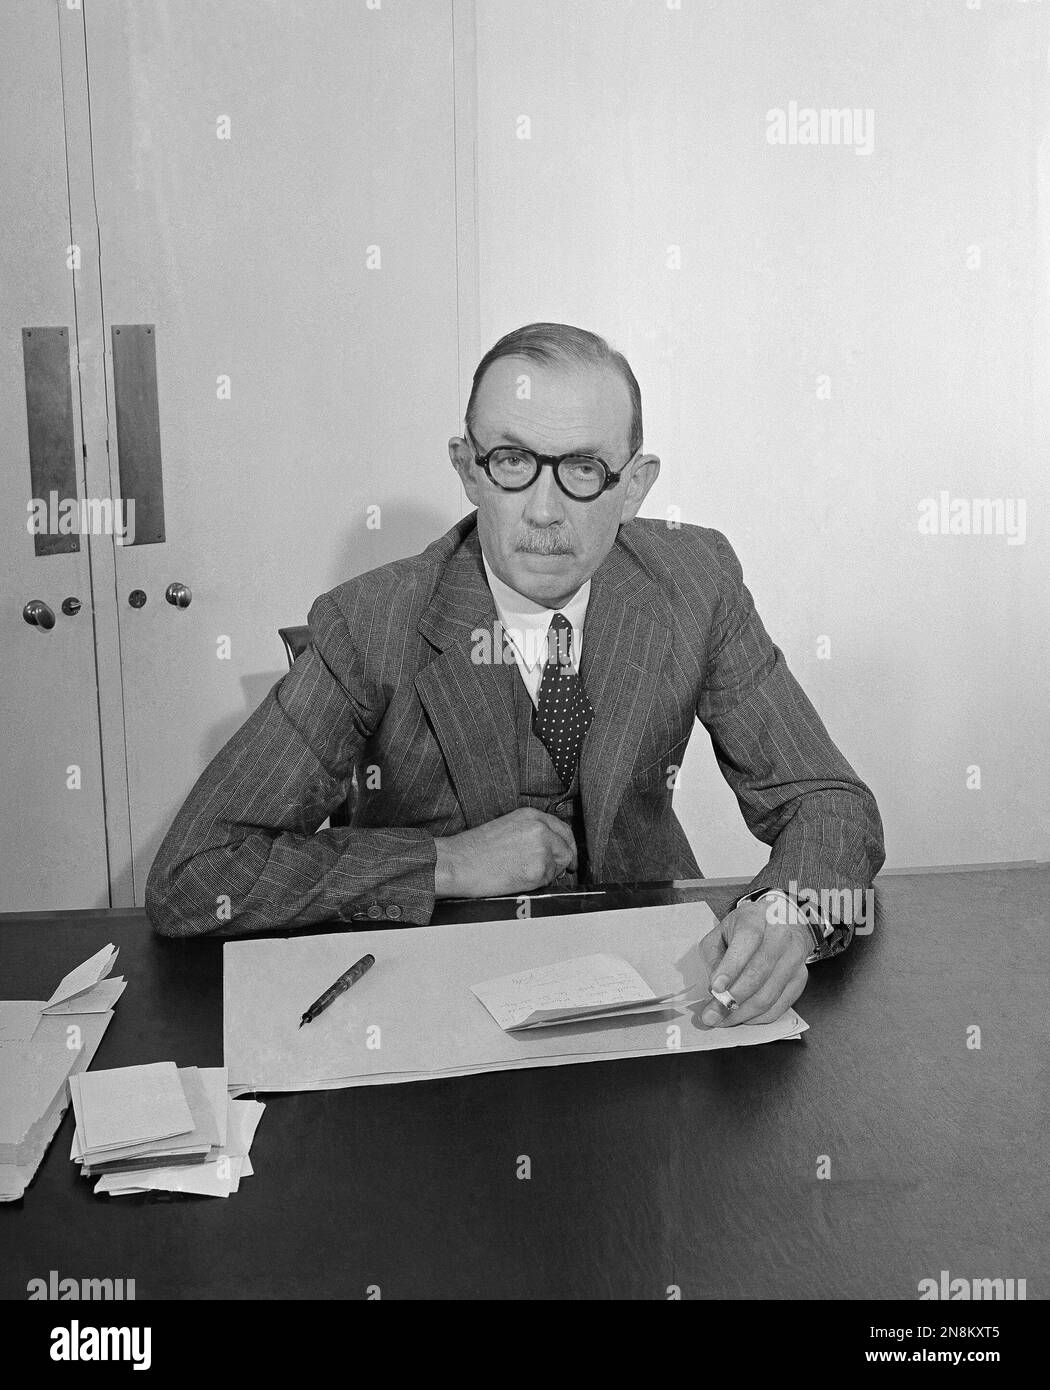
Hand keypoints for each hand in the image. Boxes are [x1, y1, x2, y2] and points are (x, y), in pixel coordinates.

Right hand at [433, 808, 576, 897]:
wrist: (457, 863)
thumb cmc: (474, 849)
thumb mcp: (507, 827)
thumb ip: (531, 832)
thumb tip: (551, 848)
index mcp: (531, 815)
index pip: (563, 829)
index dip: (567, 845)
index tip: (568, 856)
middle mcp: (540, 829)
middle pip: (566, 849)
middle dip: (562, 863)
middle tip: (552, 872)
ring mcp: (541, 849)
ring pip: (558, 867)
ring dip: (546, 874)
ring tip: (521, 873)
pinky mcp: (537, 870)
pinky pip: (547, 881)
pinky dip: (537, 884)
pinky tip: (518, 879)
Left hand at [697, 895, 809, 1026]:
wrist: (785, 920)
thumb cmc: (750, 927)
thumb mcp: (723, 930)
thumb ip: (714, 956)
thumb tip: (715, 989)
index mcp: (756, 919)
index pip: (746, 942)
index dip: (730, 967)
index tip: (715, 987)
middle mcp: (779, 937)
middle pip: (758, 974)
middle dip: (732, 999)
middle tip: (712, 1014)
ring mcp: (793, 959)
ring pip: (769, 995)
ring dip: (743, 1013)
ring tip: (723, 1020)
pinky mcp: (801, 977)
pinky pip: (781, 1005)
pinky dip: (760, 1017)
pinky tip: (744, 1017)